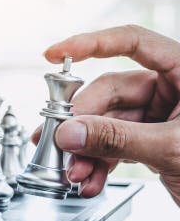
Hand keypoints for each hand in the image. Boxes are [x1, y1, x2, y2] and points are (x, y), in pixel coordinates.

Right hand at [38, 25, 179, 201]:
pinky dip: (99, 163)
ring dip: (86, 150)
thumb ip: (117, 138)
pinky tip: (90, 179)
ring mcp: (163, 116)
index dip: (89, 43)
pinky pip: (116, 145)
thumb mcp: (172, 150)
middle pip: (110, 92)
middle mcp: (174, 88)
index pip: (133, 41)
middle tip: (59, 143)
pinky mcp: (155, 141)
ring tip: (75, 173)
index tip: (53, 54)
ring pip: (108, 123)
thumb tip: (69, 131)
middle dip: (82, 123)